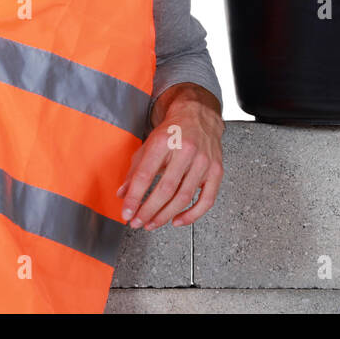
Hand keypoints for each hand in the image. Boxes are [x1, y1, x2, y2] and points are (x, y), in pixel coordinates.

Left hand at [117, 84, 224, 230]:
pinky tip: (177, 220)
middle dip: (148, 211)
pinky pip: (206, 200)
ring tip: (151, 223)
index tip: (127, 212)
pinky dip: (192, 215)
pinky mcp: (216, 170)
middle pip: (165, 189)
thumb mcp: (149, 144)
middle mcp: (186, 150)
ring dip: (165, 215)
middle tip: (137, 222)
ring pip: (184, 197)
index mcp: (164, 141)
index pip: (146, 174)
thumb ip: (135, 169)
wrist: (198, 115)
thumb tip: (123, 194)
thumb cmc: (172, 131)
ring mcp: (203, 161)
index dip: (134, 197)